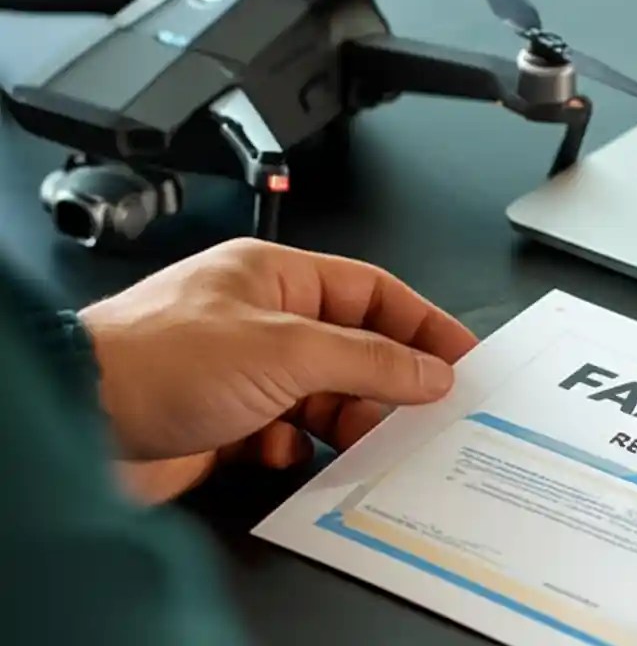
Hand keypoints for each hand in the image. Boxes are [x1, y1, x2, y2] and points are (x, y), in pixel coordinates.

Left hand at [79, 238, 478, 503]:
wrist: (76, 422)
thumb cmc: (158, 358)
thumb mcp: (287, 348)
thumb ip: (368, 359)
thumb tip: (428, 370)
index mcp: (276, 278)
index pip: (372, 292)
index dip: (422, 322)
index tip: (462, 356)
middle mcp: (262, 321)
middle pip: (353, 349)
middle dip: (387, 382)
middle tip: (425, 411)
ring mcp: (244, 372)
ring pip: (324, 397)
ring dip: (347, 421)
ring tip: (366, 441)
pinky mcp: (226, 423)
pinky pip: (287, 437)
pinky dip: (299, 451)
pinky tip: (291, 455)